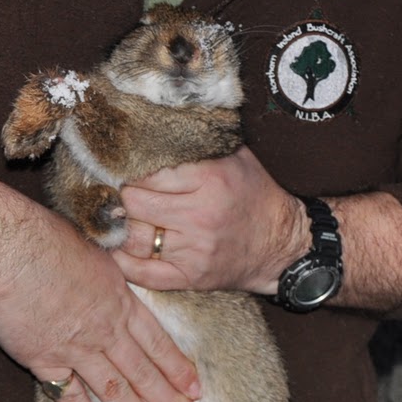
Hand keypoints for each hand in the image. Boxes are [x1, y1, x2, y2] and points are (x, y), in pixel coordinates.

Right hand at [0, 214, 201, 401]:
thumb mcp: (94, 250)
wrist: (11, 251)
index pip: (157, 341)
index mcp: (119, 300)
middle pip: (142, 369)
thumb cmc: (46, 238)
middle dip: (166, 394)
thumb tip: (110, 276)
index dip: (178, 367)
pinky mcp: (45, 360)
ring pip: (112, 386)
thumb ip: (106, 274)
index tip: (195, 386)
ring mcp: (77, 348)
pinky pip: (68, 396)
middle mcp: (105, 329)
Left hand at [111, 147, 308, 295]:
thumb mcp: (236, 157)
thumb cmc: (256, 195)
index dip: (133, 173)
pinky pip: (144, 274)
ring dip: (122, 228)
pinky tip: (118, 250)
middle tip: (122, 195)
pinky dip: (124, 263)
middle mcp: (199, 216)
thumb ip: (200, 143)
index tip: (128, 173)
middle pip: (134, 205)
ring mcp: (194, 250)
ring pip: (135, 238)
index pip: (148, 174)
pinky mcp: (191, 277)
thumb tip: (161, 125)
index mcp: (209, 180)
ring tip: (121, 219)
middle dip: (124, 198)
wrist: (282, 244)